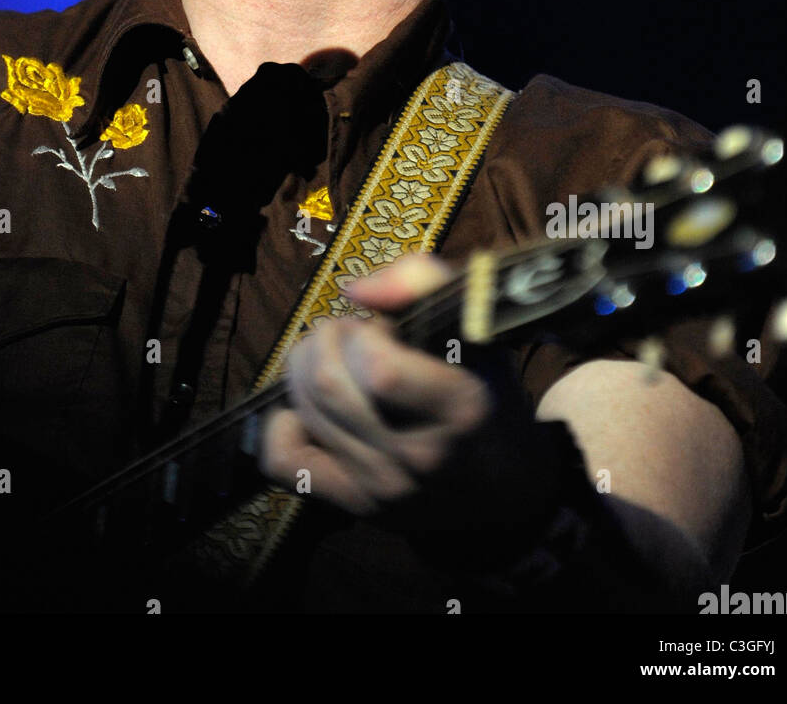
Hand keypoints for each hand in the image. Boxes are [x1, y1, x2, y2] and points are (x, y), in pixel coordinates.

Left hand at [260, 254, 515, 515]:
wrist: (502, 485)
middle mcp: (420, 458)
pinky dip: (285, 421)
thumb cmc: (484, 392)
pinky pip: (284, 458)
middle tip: (350, 336)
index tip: (386, 331)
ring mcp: (383, 489)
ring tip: (336, 362)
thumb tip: (353, 291)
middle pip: (328, 384)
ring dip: (306, 368)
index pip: (378, 370)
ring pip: (305, 411)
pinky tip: (315, 410)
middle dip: (327, 340)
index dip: (368, 334)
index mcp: (460, 409)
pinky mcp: (352, 505)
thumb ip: (420, 281)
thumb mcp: (474, 325)